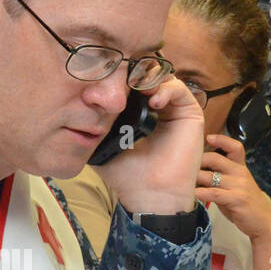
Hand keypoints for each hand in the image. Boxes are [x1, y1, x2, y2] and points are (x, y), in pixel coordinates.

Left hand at [96, 77, 204, 216]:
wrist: (150, 196)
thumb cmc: (128, 177)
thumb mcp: (104, 146)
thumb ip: (95, 127)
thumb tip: (80, 107)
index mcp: (141, 115)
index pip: (132, 86)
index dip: (122, 79)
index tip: (109, 79)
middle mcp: (160, 110)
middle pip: (148, 77)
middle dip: (135, 74)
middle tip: (123, 80)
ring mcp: (175, 111)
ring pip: (164, 78)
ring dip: (150, 79)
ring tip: (137, 89)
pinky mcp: (190, 114)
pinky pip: (180, 89)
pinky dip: (167, 89)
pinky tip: (154, 102)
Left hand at [193, 134, 270, 243]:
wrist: (263, 222)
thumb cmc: (244, 205)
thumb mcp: (234, 187)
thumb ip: (220, 178)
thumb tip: (196, 174)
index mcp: (241, 168)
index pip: (235, 147)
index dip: (222, 140)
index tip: (208, 138)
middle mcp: (240, 173)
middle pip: (215, 159)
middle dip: (197, 162)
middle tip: (183, 168)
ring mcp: (239, 186)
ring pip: (210, 176)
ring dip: (194, 179)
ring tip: (181, 182)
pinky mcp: (236, 199)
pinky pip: (213, 193)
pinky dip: (200, 193)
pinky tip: (191, 195)